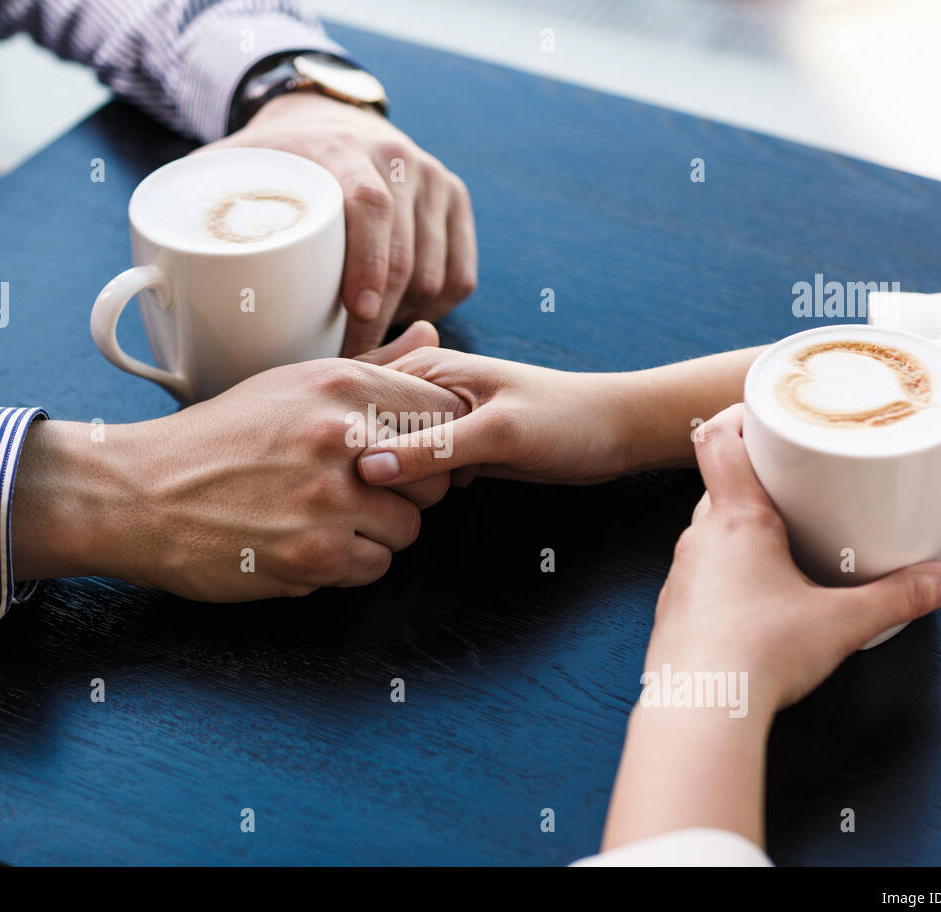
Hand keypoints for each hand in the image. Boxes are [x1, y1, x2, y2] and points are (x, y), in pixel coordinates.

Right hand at [11, 325, 466, 600]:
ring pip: (408, 529)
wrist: (140, 494)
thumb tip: (431, 333)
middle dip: (405, 491)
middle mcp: (341, 437)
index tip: (404, 454)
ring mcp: (331, 500)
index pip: (442, 414)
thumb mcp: (291, 384)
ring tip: (324, 519)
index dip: (432, 441)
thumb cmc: (217, 437)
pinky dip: (345, 566)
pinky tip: (305, 545)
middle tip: (358, 492)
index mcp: (339, 386)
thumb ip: (372, 365)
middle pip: (434, 477)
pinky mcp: (316, 556)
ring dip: (375, 532)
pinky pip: (372, 568)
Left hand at [199, 92, 477, 354]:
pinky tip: (401, 320)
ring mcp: (434, 180)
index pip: (370, 207)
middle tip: (348, 360)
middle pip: (409, 255)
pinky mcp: (455, 202)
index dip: (369, 264)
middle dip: (383, 319)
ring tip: (366, 341)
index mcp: (343, 149)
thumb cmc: (270, 160)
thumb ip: (196, 214)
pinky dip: (436, 310)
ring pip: (439, 275)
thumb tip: (150, 288)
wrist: (322, 114)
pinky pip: (461, 277)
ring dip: (407, 321)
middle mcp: (399, 159)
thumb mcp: (228, 169)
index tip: (357, 313)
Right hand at [354, 344, 767, 489]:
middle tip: (352, 501)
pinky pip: (412, 472)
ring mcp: (436, 424)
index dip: (338, 439)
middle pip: (365, 433)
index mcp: (424, 371)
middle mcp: (422, 393)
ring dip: (383, 482)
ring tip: (371, 510)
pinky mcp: (452, 451)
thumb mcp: (498, 434)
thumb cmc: (565, 419)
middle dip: (358, 465)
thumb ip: (434, 448)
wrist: (613, 431)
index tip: (327, 476)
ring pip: (388, 457)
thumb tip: (369, 469)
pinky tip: (401, 511)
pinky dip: (407, 490)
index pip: (355, 402)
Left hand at [649, 404, 940, 713]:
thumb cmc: (756, 656)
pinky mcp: (674, 611)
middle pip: (721, 489)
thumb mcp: (843, 623)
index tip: (765, 415)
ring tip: (784, 549)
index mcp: (736, 521)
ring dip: (741, 534)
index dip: (737, 418)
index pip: (717, 440)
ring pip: (709, 534)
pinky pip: (700, 576)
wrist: (699, 710)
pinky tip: (753, 602)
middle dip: (759, 486)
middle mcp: (699, 539)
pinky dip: (725, 576)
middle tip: (798, 492)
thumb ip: (899, 597)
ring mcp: (680, 576)